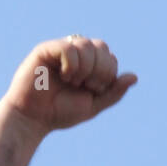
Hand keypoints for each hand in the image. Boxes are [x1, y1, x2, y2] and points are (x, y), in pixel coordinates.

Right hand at [0, 36, 135, 135]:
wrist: (32, 119)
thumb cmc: (59, 112)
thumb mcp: (93, 105)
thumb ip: (113, 92)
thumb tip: (134, 77)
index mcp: (86, 64)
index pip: (109, 56)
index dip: (108, 73)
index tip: (93, 90)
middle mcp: (73, 54)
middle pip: (101, 47)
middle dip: (100, 69)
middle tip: (85, 86)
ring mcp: (59, 50)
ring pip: (86, 45)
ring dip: (85, 68)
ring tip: (72, 81)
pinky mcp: (45, 50)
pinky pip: (69, 47)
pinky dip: (72, 64)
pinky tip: (64, 76)